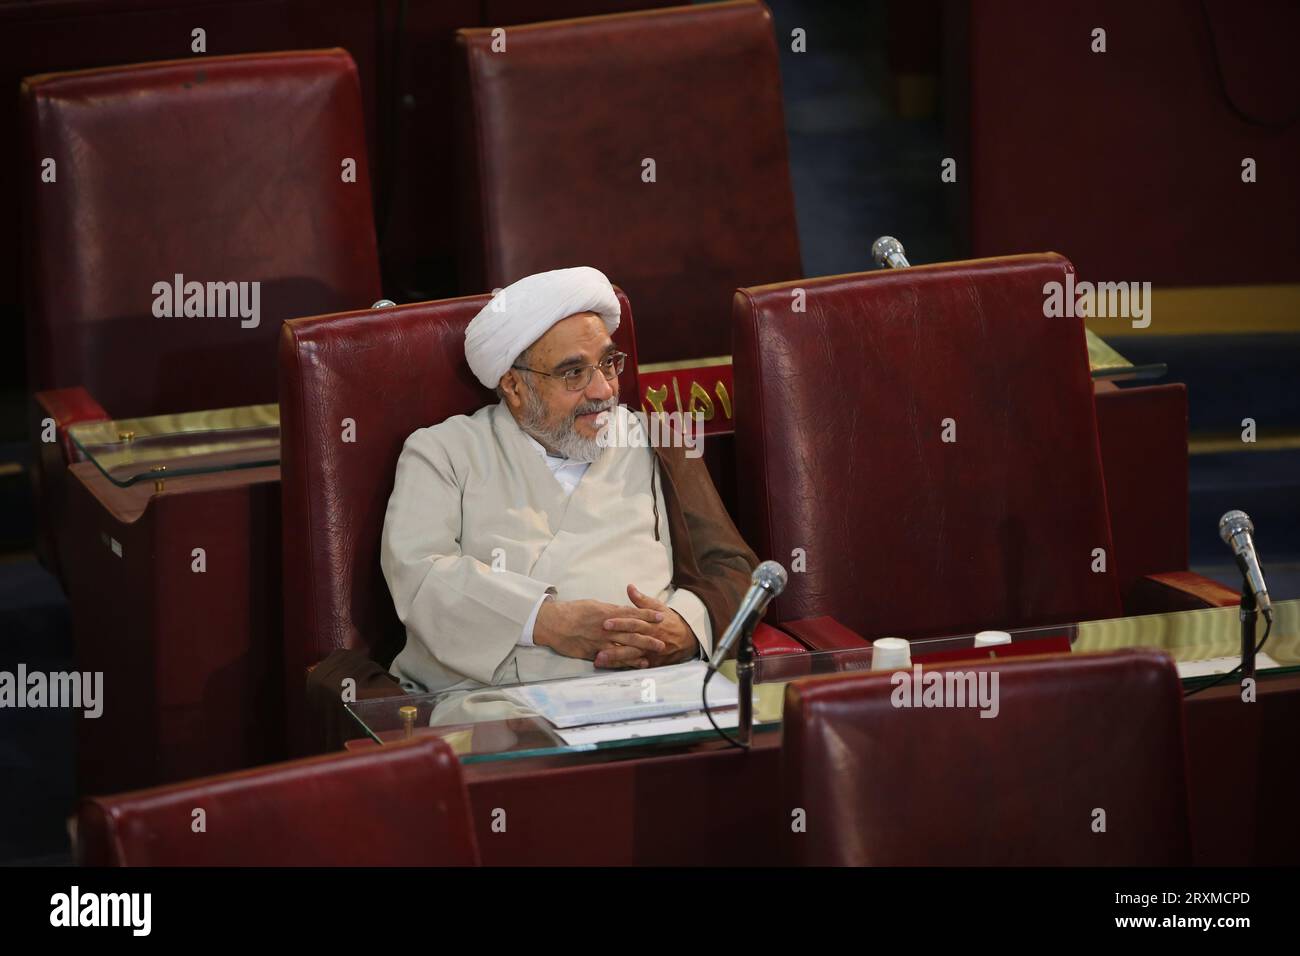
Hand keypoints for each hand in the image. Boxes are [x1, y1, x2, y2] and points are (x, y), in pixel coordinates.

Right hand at [533, 598, 665, 667]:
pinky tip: (637, 663)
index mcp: (606, 612)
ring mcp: (601, 640)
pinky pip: (614, 658)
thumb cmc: (572, 611)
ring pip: (625, 646)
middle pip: (632, 632)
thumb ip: (609, 610)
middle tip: (663, 641)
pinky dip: (627, 661)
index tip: (661, 617)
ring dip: (642, 650)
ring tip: (655, 654)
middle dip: (649, 636)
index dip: (647, 615)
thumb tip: (622, 611)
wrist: (553, 623)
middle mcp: (606, 627)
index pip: (631, 613)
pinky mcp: (594, 651)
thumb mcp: (593, 605)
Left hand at [595, 584, 698, 668]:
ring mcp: (652, 652)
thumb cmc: (669, 620)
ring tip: (600, 659)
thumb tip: (629, 587)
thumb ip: (641, 599)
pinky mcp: (653, 662)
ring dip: (616, 658)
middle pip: (631, 642)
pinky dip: (625, 667)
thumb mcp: (658, 606)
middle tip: (597, 647)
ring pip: (632, 656)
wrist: (687, 637)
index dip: (620, 623)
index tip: (605, 623)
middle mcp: (651, 639)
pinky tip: (612, 668)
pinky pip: (637, 666)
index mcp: (651, 624)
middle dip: (614, 645)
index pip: (633, 623)